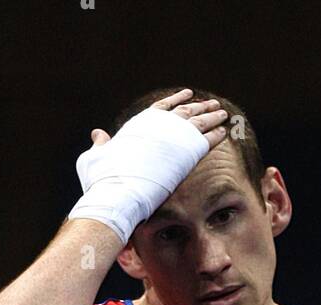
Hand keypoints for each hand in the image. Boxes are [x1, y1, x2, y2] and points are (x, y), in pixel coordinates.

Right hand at [69, 89, 229, 244]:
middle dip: (199, 107)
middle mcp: (159, 126)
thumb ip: (101, 144)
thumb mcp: (97, 157)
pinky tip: (224, 132)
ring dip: (212, 116)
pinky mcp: (187, 154)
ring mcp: (175, 138)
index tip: (188, 95)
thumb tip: (97, 134)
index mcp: (140, 124)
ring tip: (222, 113)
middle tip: (211, 104)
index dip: (176, 101)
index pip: (162, 107)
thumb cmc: (104, 180)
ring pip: (199, 122)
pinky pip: (206, 141)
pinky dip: (215, 135)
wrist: (119, 193)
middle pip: (185, 112)